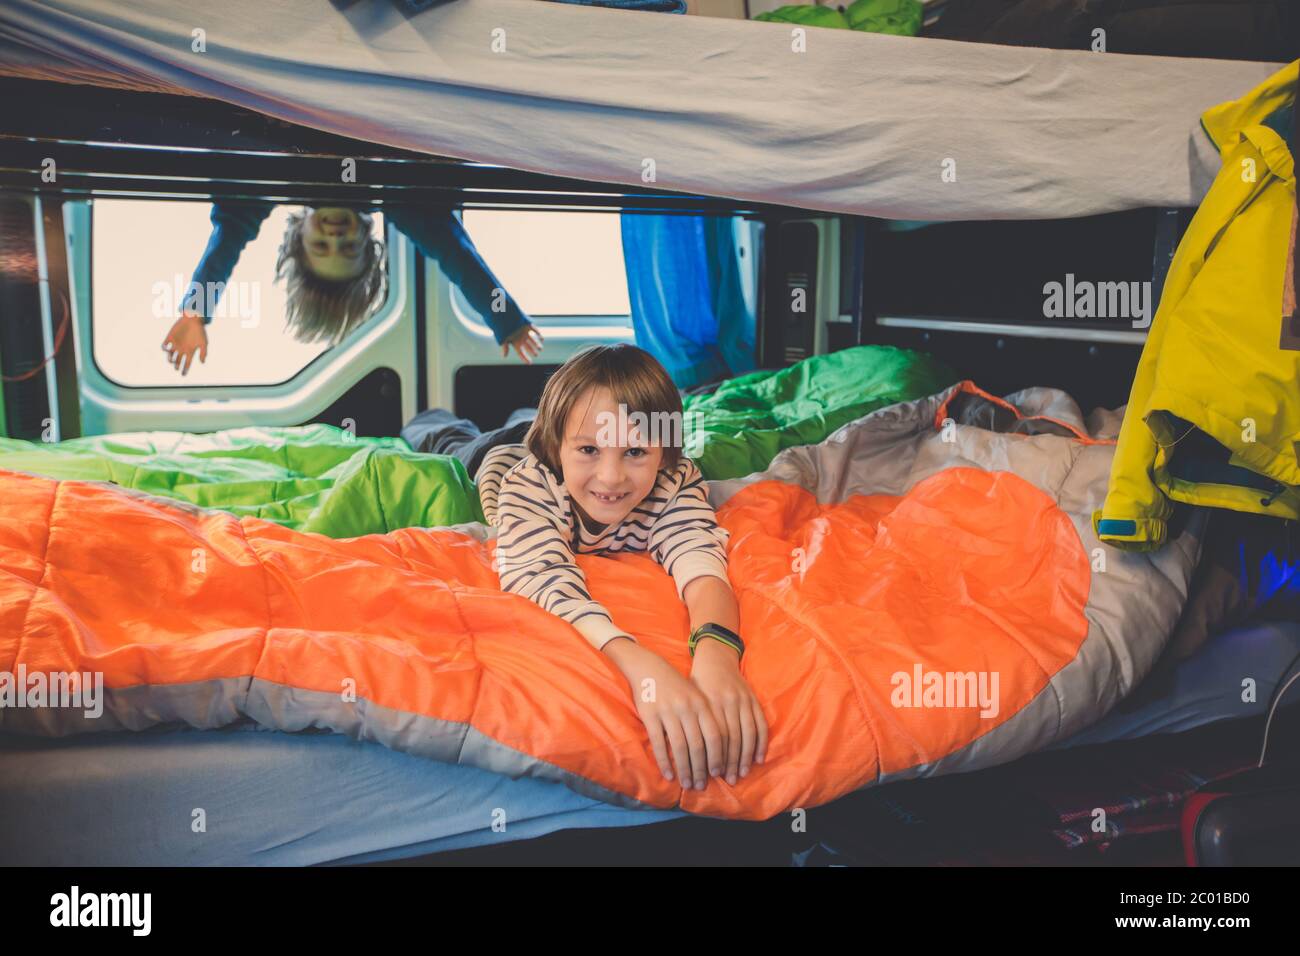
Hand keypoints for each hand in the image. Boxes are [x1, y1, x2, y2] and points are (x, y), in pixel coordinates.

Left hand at [161, 312, 207, 374]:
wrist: (193, 320)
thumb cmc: (200, 331)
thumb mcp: (204, 343)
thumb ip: (203, 353)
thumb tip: (202, 362)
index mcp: (190, 351)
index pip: (186, 363)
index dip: (185, 369)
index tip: (183, 374)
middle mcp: (182, 349)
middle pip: (177, 361)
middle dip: (176, 366)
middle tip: (176, 368)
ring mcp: (175, 344)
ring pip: (170, 355)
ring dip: (170, 359)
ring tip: (172, 360)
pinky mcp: (170, 338)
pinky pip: (164, 346)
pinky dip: (164, 349)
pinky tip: (167, 349)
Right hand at [501, 323, 543, 363]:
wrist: (504, 315)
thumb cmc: (502, 328)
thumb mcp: (503, 339)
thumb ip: (505, 347)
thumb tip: (504, 357)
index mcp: (514, 342)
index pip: (520, 352)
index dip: (524, 358)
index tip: (529, 363)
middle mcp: (520, 338)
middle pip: (527, 346)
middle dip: (532, 351)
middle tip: (536, 355)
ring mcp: (524, 332)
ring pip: (532, 340)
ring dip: (536, 344)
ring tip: (540, 348)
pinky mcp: (527, 325)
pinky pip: (534, 330)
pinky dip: (538, 334)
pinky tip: (541, 338)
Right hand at [603, 638, 723, 789]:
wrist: (649, 668)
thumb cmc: (677, 687)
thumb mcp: (696, 697)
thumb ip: (707, 719)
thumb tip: (719, 752)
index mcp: (702, 704)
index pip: (716, 735)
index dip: (718, 756)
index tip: (719, 774)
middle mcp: (687, 708)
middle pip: (698, 745)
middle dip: (702, 769)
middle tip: (702, 786)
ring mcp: (668, 711)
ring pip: (680, 747)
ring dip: (685, 769)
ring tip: (688, 784)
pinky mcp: (650, 715)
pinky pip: (659, 743)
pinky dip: (664, 761)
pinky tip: (668, 775)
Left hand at [689, 638, 767, 785]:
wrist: (714, 655)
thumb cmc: (696, 681)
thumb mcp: (687, 698)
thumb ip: (687, 722)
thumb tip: (680, 754)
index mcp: (708, 702)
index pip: (712, 737)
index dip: (711, 758)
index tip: (708, 775)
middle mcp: (726, 701)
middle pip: (730, 739)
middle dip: (728, 762)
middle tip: (727, 781)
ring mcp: (742, 700)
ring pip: (746, 734)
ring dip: (744, 757)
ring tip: (740, 774)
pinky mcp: (752, 698)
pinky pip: (760, 724)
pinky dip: (760, 743)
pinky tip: (757, 759)